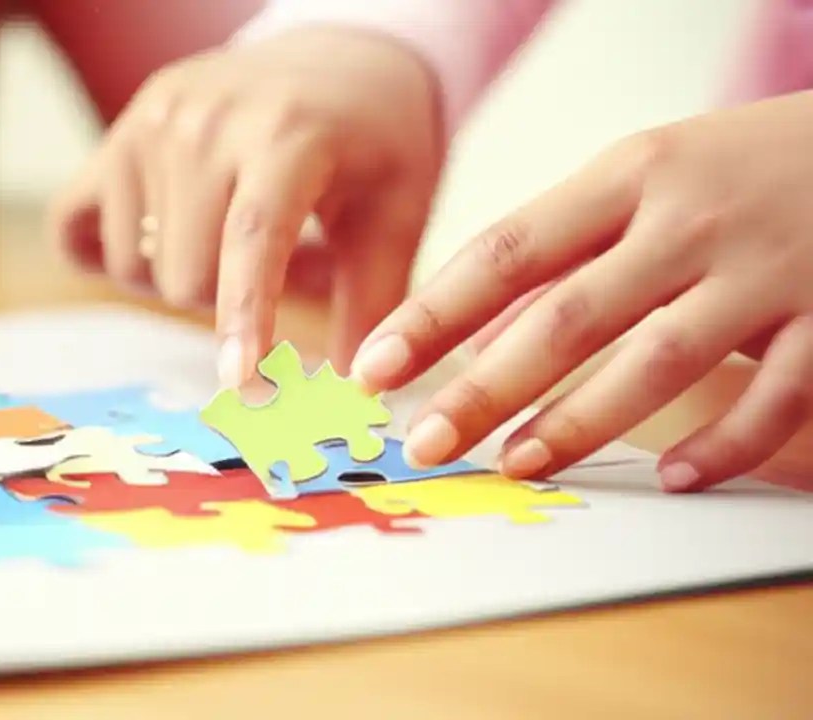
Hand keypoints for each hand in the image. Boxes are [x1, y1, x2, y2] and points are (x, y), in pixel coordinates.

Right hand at [50, 27, 444, 383]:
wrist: (337, 54)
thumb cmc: (374, 142)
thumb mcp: (395, 213)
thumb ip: (375, 304)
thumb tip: (359, 393)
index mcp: (286, 136)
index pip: (252, 239)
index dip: (244, 317)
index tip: (239, 382)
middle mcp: (205, 122)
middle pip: (187, 278)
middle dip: (227, 305)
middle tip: (272, 268)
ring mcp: (150, 123)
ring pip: (135, 267)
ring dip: (177, 278)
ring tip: (227, 238)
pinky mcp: (117, 133)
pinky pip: (72, 226)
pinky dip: (104, 253)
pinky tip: (151, 241)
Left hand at [351, 91, 812, 491]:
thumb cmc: (729, 171)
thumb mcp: (641, 182)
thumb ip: (563, 254)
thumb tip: (470, 341)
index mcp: (628, 175)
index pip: (507, 250)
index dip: (433, 314)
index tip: (374, 366)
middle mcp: (689, 219)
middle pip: (567, 315)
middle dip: (486, 388)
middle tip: (427, 442)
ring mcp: (764, 269)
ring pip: (657, 361)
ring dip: (580, 422)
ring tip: (516, 462)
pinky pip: (776, 396)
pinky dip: (722, 443)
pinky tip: (673, 476)